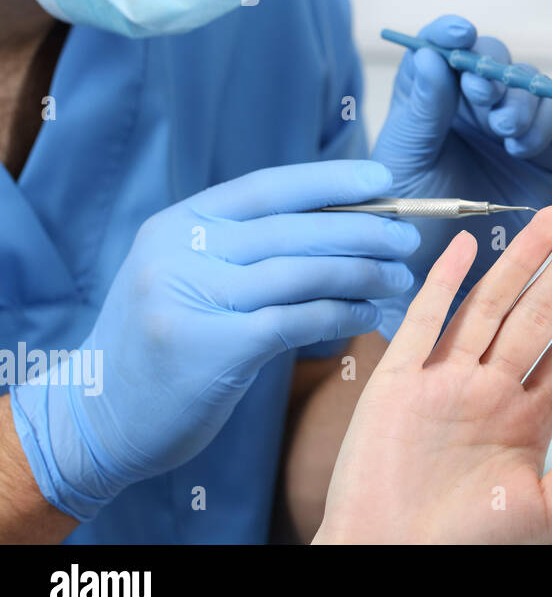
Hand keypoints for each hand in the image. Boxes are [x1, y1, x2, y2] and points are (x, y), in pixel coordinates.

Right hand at [9, 160, 418, 521]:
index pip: (267, 187)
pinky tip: (368, 314)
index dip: (330, 180)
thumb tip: (341, 220)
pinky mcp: (211, 349)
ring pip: (302, 273)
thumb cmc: (163, 341)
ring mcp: (191, 300)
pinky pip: (297, 321)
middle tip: (409, 238)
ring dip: (362, 273)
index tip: (382, 179)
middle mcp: (180, 253)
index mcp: (179, 224)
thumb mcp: (186, 274)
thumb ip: (244, 246)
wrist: (97, 418)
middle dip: (363, 231)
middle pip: (294, 229)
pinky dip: (342, 314)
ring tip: (399, 278)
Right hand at [315, 201, 551, 543]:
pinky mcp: (399, 383)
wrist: (389, 564)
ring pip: (491, 306)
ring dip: (521, 261)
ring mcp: (445, 382)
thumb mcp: (548, 509)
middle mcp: (490, 391)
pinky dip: (442, 283)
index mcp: (529, 419)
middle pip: (540, 312)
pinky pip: (423, 322)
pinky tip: (466, 249)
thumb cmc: (464, 547)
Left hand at [370, 15, 551, 337]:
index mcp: (431, 104)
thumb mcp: (405, 164)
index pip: (442, 52)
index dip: (450, 34)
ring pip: (528, 86)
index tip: (455, 32)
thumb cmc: (414, 231)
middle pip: (490, 62)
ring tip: (502, 126)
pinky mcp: (550, 153)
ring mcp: (512, 130)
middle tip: (482, 87)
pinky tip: (521, 144)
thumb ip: (418, 111)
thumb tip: (428, 57)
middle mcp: (473, 111)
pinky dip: (543, 124)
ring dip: (517, 98)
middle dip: (489, 68)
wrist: (447, 286)